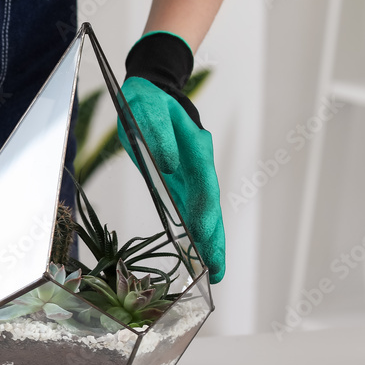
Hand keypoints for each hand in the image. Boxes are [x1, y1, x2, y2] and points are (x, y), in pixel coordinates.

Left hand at [117, 32, 225, 283]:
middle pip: (211, 207)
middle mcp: (199, 165)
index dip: (206, 217)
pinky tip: (197, 252)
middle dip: (214, 240)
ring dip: (209, 241)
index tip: (206, 242)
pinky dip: (196, 231)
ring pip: (205, 212)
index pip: (205, 188)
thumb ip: (158, 136)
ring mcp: (193, 174)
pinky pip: (192, 210)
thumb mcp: (148, 111)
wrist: (152, 91)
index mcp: (196, 149)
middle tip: (216, 272)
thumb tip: (170, 166)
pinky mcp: (181, 181)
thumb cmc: (148, 101)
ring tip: (213, 271)